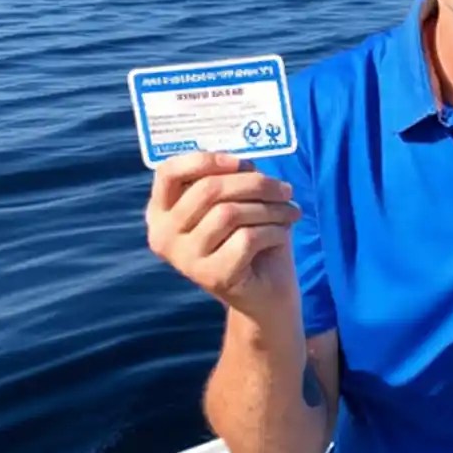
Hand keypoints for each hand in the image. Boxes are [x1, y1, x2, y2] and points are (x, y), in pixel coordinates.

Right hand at [145, 151, 301, 321]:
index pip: (168, 173)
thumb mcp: (238, 203)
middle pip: (208, 190)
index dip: (205, 160)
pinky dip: (274, 231)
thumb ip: (232, 179)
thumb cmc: (250, 238)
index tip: (241, 162)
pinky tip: (282, 234)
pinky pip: (247, 238)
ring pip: (230, 213)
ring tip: (290, 211)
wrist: (265, 292)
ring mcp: (184, 259)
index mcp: (162, 212)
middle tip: (285, 189)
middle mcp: (164, 235)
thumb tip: (244, 162)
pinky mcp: (212, 276)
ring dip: (270, 208)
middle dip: (255, 184)